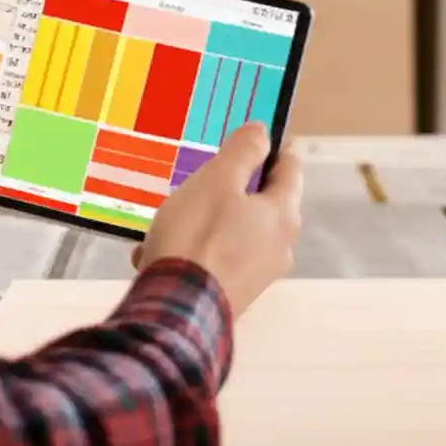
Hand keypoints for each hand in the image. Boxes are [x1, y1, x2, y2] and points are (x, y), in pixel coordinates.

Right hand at [133, 122, 301, 316]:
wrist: (175, 313)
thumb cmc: (198, 238)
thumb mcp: (217, 181)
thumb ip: (243, 152)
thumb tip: (262, 131)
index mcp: (282, 214)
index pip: (290, 168)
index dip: (276, 147)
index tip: (263, 136)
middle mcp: (279, 247)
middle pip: (261, 203)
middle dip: (231, 189)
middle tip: (203, 178)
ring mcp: (257, 276)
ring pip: (232, 233)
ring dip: (202, 223)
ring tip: (166, 223)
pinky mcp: (232, 297)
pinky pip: (213, 261)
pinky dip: (190, 252)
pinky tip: (155, 255)